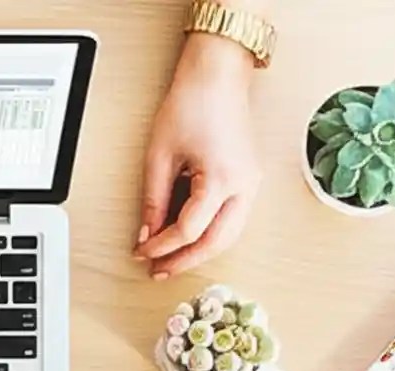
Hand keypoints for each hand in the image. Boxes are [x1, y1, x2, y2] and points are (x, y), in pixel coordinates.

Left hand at [135, 35, 260, 278]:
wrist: (218, 75)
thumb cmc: (192, 103)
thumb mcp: (160, 155)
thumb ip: (153, 200)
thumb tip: (147, 233)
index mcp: (221, 179)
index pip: (189, 229)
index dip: (162, 246)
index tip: (142, 252)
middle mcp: (244, 186)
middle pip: (216, 242)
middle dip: (185, 260)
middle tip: (159, 270)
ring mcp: (251, 184)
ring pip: (229, 235)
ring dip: (200, 251)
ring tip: (171, 260)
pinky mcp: (249, 179)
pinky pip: (233, 218)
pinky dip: (211, 233)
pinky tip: (188, 237)